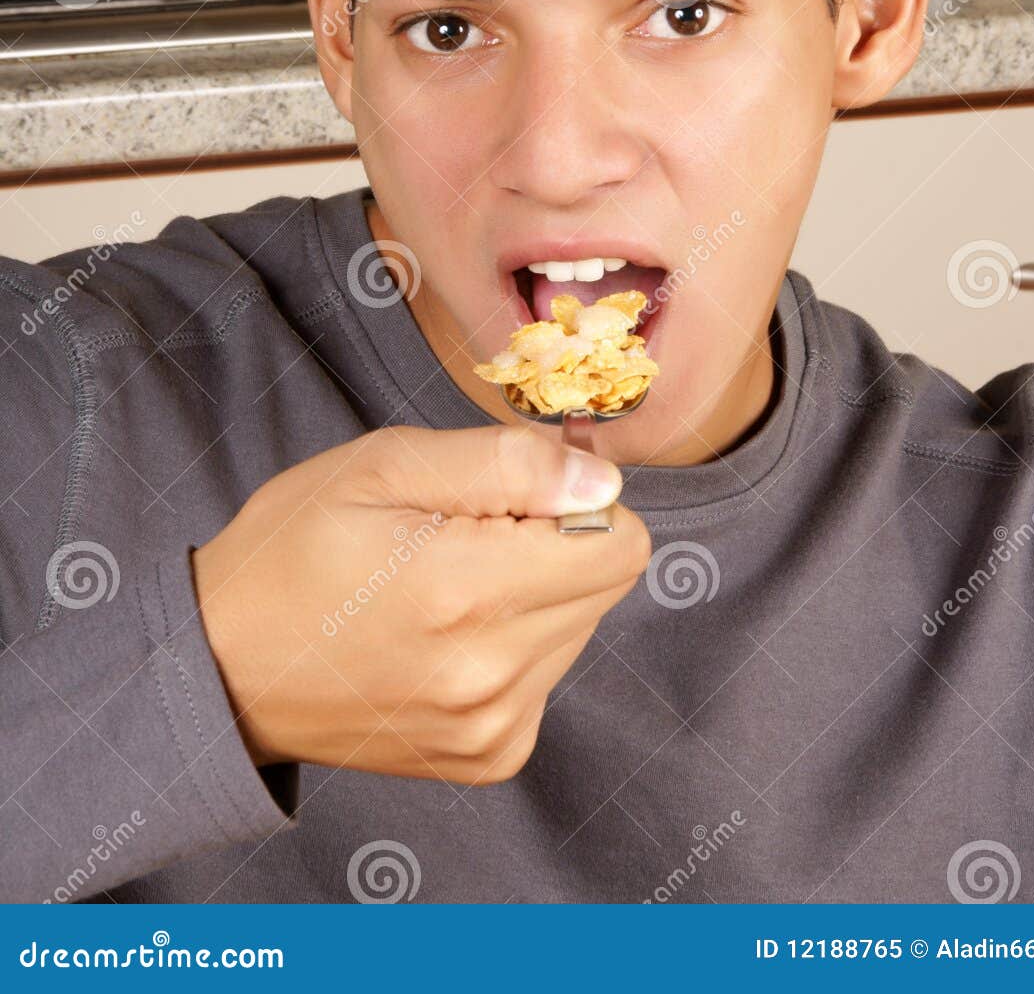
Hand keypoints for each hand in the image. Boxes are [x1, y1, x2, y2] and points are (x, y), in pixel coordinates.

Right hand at [192, 424, 649, 783]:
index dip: (574, 501)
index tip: (507, 498)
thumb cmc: (297, 547)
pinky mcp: (489, 757)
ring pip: (580, 628)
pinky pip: (548, 677)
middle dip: (553, 544)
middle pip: (606, 584)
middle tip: (462, 536)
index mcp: (466, 591)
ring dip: (533, 596)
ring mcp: (491, 727)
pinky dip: (513, 646)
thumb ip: (506, 464)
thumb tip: (603, 479)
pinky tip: (443, 634)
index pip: (622, 543)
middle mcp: (490, 674)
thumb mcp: (385, 465)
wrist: (225, 663)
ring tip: (442, 587)